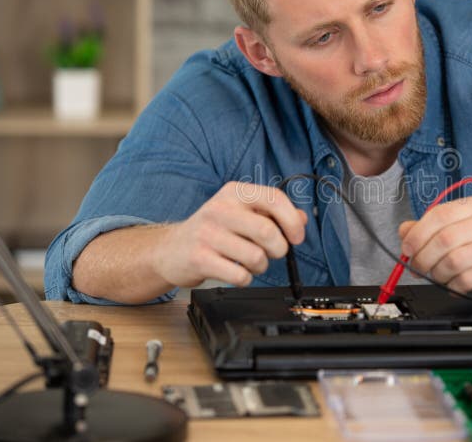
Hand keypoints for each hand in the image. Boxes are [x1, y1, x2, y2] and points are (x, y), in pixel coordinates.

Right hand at [154, 182, 306, 287]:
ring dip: (261, 266)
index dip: (292, 221)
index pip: (274, 198)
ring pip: (256, 257)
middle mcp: (220, 208)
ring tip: (250, 263)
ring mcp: (207, 233)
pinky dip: (245, 279)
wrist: (170, 249)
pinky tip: (235, 272)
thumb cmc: (212, 231)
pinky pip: (240, 275)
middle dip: (279, 249)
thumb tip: (302, 219)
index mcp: (235, 193)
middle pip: (268, 231)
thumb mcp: (241, 213)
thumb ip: (272, 214)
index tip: (296, 238)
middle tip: (273, 253)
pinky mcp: (199, 258)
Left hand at [398, 195, 471, 305]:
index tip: (407, 250)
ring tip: (439, 278)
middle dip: (423, 258)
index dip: (416, 235)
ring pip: (453, 260)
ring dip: (438, 274)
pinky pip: (467, 278)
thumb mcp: (467, 232)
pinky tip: (456, 286)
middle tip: (418, 269)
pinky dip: (454, 286)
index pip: (438, 214)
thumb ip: (435, 229)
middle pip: (443, 238)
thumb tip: (405, 231)